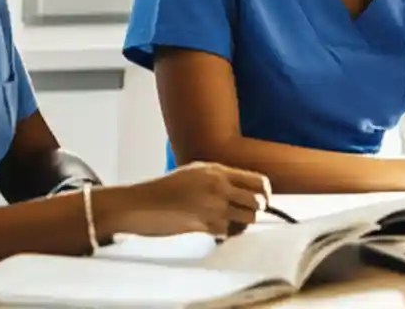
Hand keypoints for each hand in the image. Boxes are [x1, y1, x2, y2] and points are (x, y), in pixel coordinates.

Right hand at [98, 162, 270, 238]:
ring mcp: (213, 207)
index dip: (265, 193)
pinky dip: (224, 233)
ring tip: (227, 222)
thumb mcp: (194, 172)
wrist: (139, 203)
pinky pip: (228, 232)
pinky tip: (211, 229)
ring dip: (241, 223)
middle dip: (256, 210)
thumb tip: (242, 189)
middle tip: (244, 213)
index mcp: (217, 171)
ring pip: (247, 219)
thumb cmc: (163, 188)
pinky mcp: (204, 225)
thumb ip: (219, 178)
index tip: (262, 200)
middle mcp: (219, 186)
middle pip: (258, 202)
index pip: (259, 181)